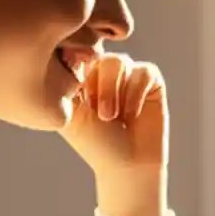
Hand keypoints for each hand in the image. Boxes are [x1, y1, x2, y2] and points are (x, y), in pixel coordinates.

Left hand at [60, 52, 167, 177]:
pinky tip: (132, 115)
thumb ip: (64, 81)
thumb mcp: (69, 111)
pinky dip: (134, 94)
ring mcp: (128, 74)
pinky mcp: (151, 80)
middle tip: (98, 115)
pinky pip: (143, 71)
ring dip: (112, 90)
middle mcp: (104, 70)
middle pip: (96, 54)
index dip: (76, 68)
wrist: (127, 164)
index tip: (78, 99)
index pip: (76, 51)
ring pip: (118, 61)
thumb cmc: (95, 143)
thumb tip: (69, 50)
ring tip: (111, 116)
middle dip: (96, 86)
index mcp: (81, 74)